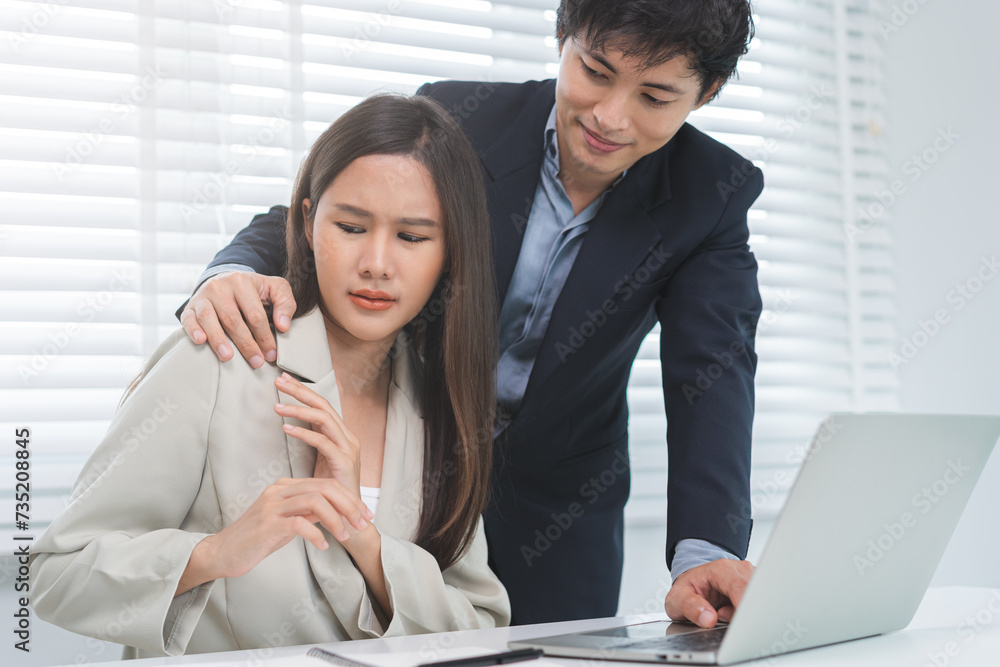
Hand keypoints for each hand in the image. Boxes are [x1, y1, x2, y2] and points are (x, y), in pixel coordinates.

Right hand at [181, 271, 296, 366]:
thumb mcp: (275, 288)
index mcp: (242, 282)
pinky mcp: (190, 306)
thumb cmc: (253, 289)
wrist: (225, 279)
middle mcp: (220, 287)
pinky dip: (193, 330)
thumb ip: (285, 303)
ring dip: (219, 340)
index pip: (255, 314)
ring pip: (209, 319)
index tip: (271, 354)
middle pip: (233, 319)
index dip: (264, 336)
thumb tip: (283, 326)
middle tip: (256, 362)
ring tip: (228, 357)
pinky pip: (188, 319)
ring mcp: (203, 296)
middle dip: (246, 344)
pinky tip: (201, 341)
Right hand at [205, 477, 372, 579]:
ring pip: (315, 501)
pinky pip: (299, 523)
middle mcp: (279, 492)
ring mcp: (272, 507)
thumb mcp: (288, 521)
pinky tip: (323, 546)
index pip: (326, 484)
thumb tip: (336, 511)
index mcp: (285, 487)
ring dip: (336, 519)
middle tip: (362, 524)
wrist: (223, 552)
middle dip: (349, 505)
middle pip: (324, 487)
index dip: (350, 498)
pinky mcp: (267, 525)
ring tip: (345, 536)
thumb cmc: (258, 538)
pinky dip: (316, 534)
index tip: (365, 515)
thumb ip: (309, 512)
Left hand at [273, 373, 362, 497]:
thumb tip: (295, 423)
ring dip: (299, 410)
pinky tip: (286, 428)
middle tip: (279, 381)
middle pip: (324, 406)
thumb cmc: (331, 492)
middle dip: (300, 391)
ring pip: (324, 419)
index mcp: (342, 436)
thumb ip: (314, 442)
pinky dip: (304, 433)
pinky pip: (322, 442)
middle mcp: (348, 438)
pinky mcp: (344, 462)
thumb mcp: (322, 462)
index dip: (303, 391)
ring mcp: (348, 449)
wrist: (349, 519)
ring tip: (277, 406)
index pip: (322, 406)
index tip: (284, 380)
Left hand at [664, 559, 754, 627]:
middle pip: (753, 595)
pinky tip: (734, 612)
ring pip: (759, 602)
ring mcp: (751, 578)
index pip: (740, 586)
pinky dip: (749, 614)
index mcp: (721, 569)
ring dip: (744, 614)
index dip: (743, 607)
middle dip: (742, 614)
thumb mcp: (678, 598)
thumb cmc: (689, 589)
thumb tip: (708, 619)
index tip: (741, 624)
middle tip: (721, 616)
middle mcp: (740, 570)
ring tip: (723, 612)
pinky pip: (760, 605)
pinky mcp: (757, 588)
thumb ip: (690, 607)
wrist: (695, 582)